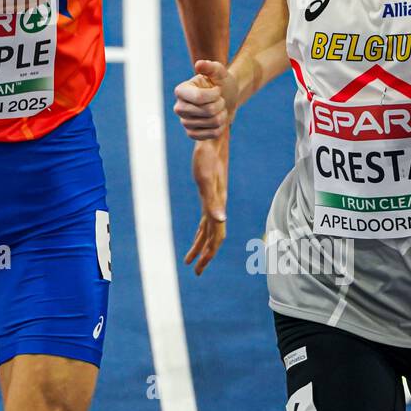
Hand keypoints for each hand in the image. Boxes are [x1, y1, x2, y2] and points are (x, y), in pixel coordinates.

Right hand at [173, 59, 237, 139]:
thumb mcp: (219, 72)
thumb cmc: (221, 83)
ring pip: (212, 122)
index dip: (215, 95)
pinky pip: (212, 134)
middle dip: (220, 104)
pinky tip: (217, 119)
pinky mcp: (192, 134)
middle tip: (220, 100)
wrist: (226, 99)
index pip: (199, 98)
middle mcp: (179, 107)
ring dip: (222, 115)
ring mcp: (184, 122)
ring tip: (220, 109)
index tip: (218, 89)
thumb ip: (211, 67)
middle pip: (208, 111)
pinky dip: (221, 127)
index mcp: (181, 91)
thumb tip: (199, 64)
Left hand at [184, 136, 227, 275]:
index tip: (197, 268)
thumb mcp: (204, 179)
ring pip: (210, 230)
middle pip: (214, 237)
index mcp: (218, 206)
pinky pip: (207, 219)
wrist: (213, 139)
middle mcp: (219, 206)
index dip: (207, 254)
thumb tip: (219, 221)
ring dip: (202, 245)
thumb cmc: (207, 157)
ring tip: (190, 259)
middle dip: (205, 255)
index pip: (216, 237)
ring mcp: (215, 201)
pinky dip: (202, 230)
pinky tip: (198, 234)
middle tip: (195, 271)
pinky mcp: (210, 194)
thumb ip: (212, 201)